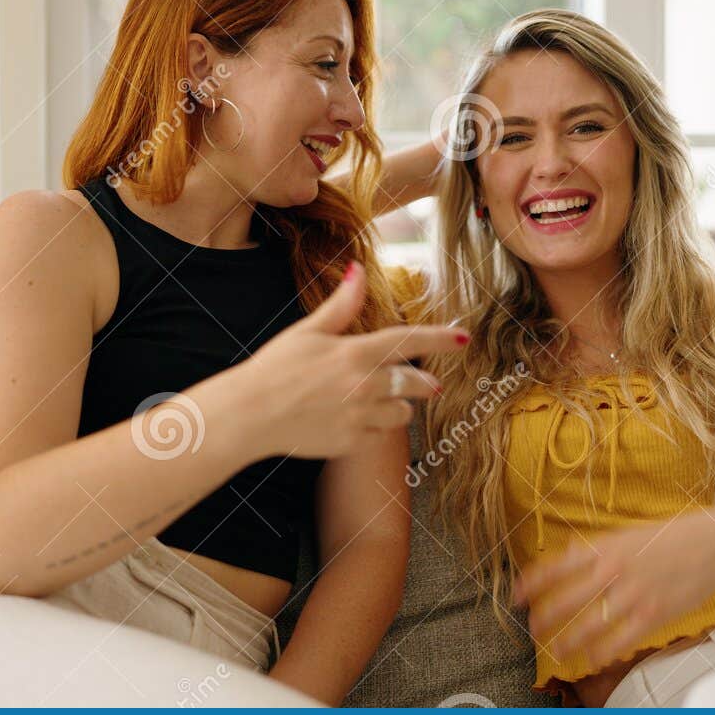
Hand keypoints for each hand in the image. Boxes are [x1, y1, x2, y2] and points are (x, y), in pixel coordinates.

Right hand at [239, 261, 466, 460]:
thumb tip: (359, 270)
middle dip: (425, 383)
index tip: (464, 338)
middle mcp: (364, 385)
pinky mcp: (352, 443)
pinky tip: (347, 421)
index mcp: (355, 352)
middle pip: (417, 384)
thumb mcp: (307, 331)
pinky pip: (379, 436)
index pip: (409, 341)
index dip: (440, 338)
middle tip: (427, 383)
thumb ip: (341, 305)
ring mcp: (360, 417)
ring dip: (396, 407)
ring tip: (368, 402)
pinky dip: (371, 429)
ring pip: (402, 414)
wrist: (249, 415)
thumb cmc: (274, 368)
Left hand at [511, 511, 714, 669]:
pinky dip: (602, 653)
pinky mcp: (652, 614)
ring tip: (554, 653)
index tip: (516, 596)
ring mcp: (632, 594)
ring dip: (568, 642)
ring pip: (589, 625)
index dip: (532, 583)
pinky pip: (620, 640)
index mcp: (603, 547)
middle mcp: (612, 570)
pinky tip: (592, 661)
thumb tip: (565, 554)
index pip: (556, 566)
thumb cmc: (669, 538)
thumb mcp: (626, 534)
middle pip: (566, 600)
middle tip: (531, 630)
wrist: (714, 544)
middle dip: (544, 618)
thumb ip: (597, 548)